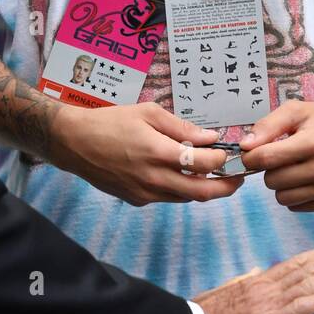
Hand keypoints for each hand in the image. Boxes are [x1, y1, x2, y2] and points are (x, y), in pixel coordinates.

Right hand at [49, 101, 243, 205]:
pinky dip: (182, 189)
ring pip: (186, 198)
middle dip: (227, 187)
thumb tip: (210, 138)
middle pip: (202, 192)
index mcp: (158, 152)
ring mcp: (145, 193)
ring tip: (214, 175)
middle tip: (239, 178)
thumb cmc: (110, 122)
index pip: (204, 163)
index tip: (229, 152)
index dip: (222, 159)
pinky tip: (183, 175)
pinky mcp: (136, 200)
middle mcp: (154, 178)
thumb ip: (181, 127)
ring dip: (204, 189)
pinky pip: (168, 198)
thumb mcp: (148, 113)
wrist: (74, 143)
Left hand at [238, 98, 313, 211]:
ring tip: (293, 166)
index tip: (252, 152)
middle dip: (269, 169)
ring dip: (281, 184)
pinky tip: (305, 177)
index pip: (266, 158)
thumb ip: (267, 126)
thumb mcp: (296, 111)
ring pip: (282, 198)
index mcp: (313, 142)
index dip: (251, 157)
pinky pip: (296, 206)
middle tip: (281, 156)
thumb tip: (245, 146)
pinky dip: (295, 194)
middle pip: (272, 181)